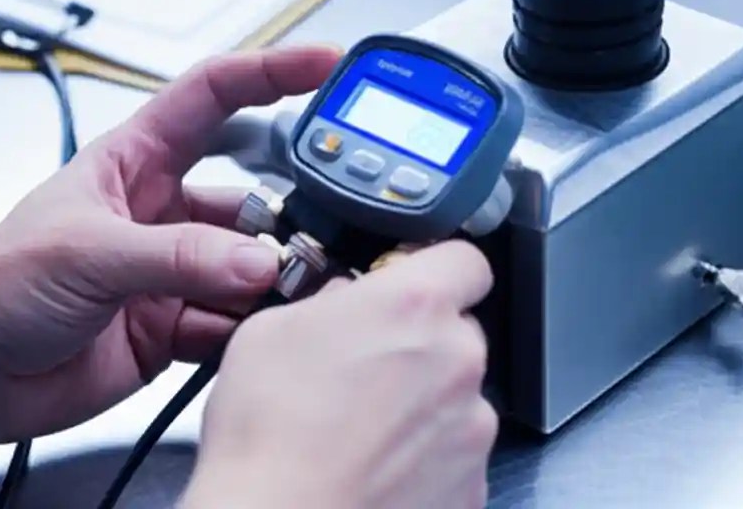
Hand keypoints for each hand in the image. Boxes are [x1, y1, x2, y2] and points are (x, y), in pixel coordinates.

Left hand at [0, 45, 340, 442]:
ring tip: (292, 293)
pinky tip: (260, 335)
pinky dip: (251, 330)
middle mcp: (159, 212)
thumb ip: (181, 257)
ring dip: (272, 280)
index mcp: (133, 162)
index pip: (213, 96)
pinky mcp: (171, 326)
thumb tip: (259, 263)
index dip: (270, 71)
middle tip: (320, 231)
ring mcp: (169, 271)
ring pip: (247, 265)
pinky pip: (231, 322)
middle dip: (286, 212)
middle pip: (248, 195)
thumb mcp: (89, 252)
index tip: (327, 63)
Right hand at [183, 241, 497, 508]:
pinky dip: (424, 453)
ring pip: (456, 394)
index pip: (464, 258)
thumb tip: (343, 299)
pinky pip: (454, 451)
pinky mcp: (473, 483)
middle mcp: (458, 359)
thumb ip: (328, 300)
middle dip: (418, 340)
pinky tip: (372, 460)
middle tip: (362, 362)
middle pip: (458, 330)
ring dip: (421, 400)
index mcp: (415, 304)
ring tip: (358, 424)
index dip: (432, 268)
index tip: (406, 282)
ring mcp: (472, 426)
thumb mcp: (272, 329)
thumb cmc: (268, 435)